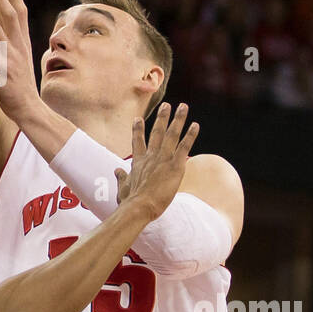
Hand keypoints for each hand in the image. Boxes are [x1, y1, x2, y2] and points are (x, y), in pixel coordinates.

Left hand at [0, 0, 39, 119]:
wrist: (30, 108)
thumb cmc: (22, 87)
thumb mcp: (21, 63)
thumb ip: (13, 49)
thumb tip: (2, 38)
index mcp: (24, 44)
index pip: (22, 15)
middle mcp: (19, 48)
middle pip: (11, 17)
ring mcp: (11, 59)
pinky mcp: (2, 72)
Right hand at [115, 103, 199, 221]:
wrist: (138, 207)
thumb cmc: (130, 201)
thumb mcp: (123, 188)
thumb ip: (122, 177)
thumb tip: (117, 170)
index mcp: (138, 162)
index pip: (138, 142)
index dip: (138, 130)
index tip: (138, 118)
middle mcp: (151, 157)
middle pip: (157, 132)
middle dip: (162, 118)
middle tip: (166, 105)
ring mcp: (163, 159)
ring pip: (172, 135)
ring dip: (178, 119)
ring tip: (183, 107)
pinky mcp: (175, 166)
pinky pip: (184, 147)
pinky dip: (190, 135)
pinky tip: (195, 125)